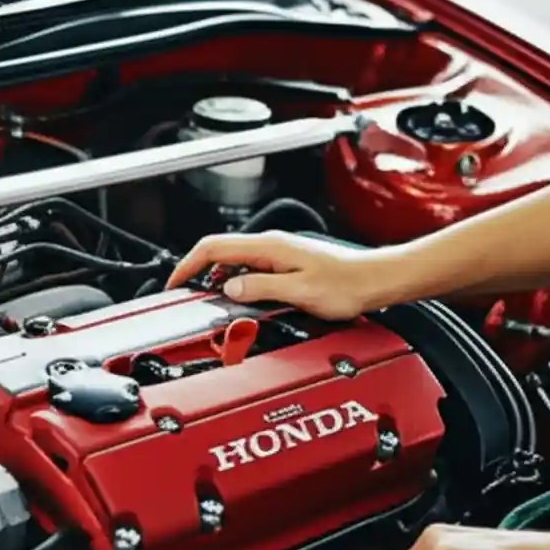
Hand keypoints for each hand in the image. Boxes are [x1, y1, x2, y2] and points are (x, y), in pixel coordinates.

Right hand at [163, 231, 390, 319]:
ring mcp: (276, 253)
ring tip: (211, 304)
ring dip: (217, 281)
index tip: (175, 283)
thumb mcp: (299, 291)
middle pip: (219, 253)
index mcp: (268, 247)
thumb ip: (260, 288)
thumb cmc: (346, 284)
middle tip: (187, 297)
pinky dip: (235, 283)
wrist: (374, 281)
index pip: (214, 248)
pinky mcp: (284, 264)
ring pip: (233, 263)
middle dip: (197, 274)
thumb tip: (229, 288)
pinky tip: (239, 300)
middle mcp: (270, 245)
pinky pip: (249, 270)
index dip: (188, 265)